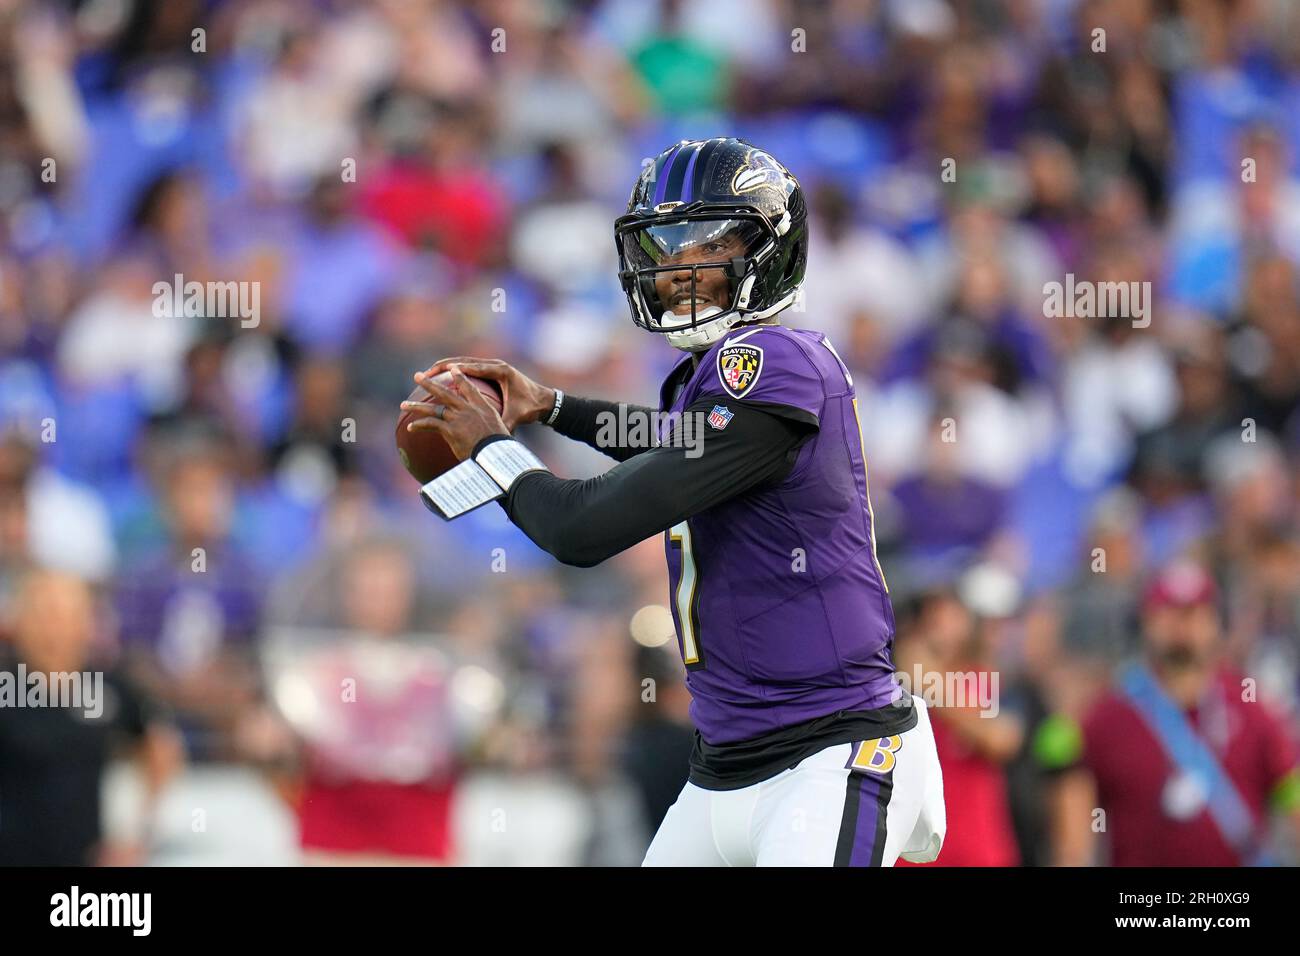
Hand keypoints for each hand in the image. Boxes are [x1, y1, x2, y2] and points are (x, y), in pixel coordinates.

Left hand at [402, 368, 509, 461]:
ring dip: (416, 406)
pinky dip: (419, 426)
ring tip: (403, 404)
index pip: (469, 387)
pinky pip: (430, 425)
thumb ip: (492, 428)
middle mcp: (468, 409)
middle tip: (418, 376)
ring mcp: (458, 418)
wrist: (495, 453)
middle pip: (445, 392)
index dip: (460, 377)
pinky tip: (410, 427)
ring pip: (433, 408)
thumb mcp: (502, 432)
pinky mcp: (450, 430)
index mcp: (482, 407)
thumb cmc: (501, 447)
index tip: (452, 369)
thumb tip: (495, 437)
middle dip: (429, 383)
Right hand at [424, 356, 555, 430]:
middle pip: (463, 361)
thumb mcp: (515, 417)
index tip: (437, 374)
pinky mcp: (491, 370)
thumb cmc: (530, 408)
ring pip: (464, 362)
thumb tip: (490, 441)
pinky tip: (440, 380)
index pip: (473, 368)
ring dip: (445, 367)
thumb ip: (502, 425)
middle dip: (442, 367)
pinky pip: (469, 368)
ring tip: (427, 375)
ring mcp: (493, 365)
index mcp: (501, 371)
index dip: (454, 370)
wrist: (544, 400)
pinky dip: (454, 372)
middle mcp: (495, 365)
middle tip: (425, 373)